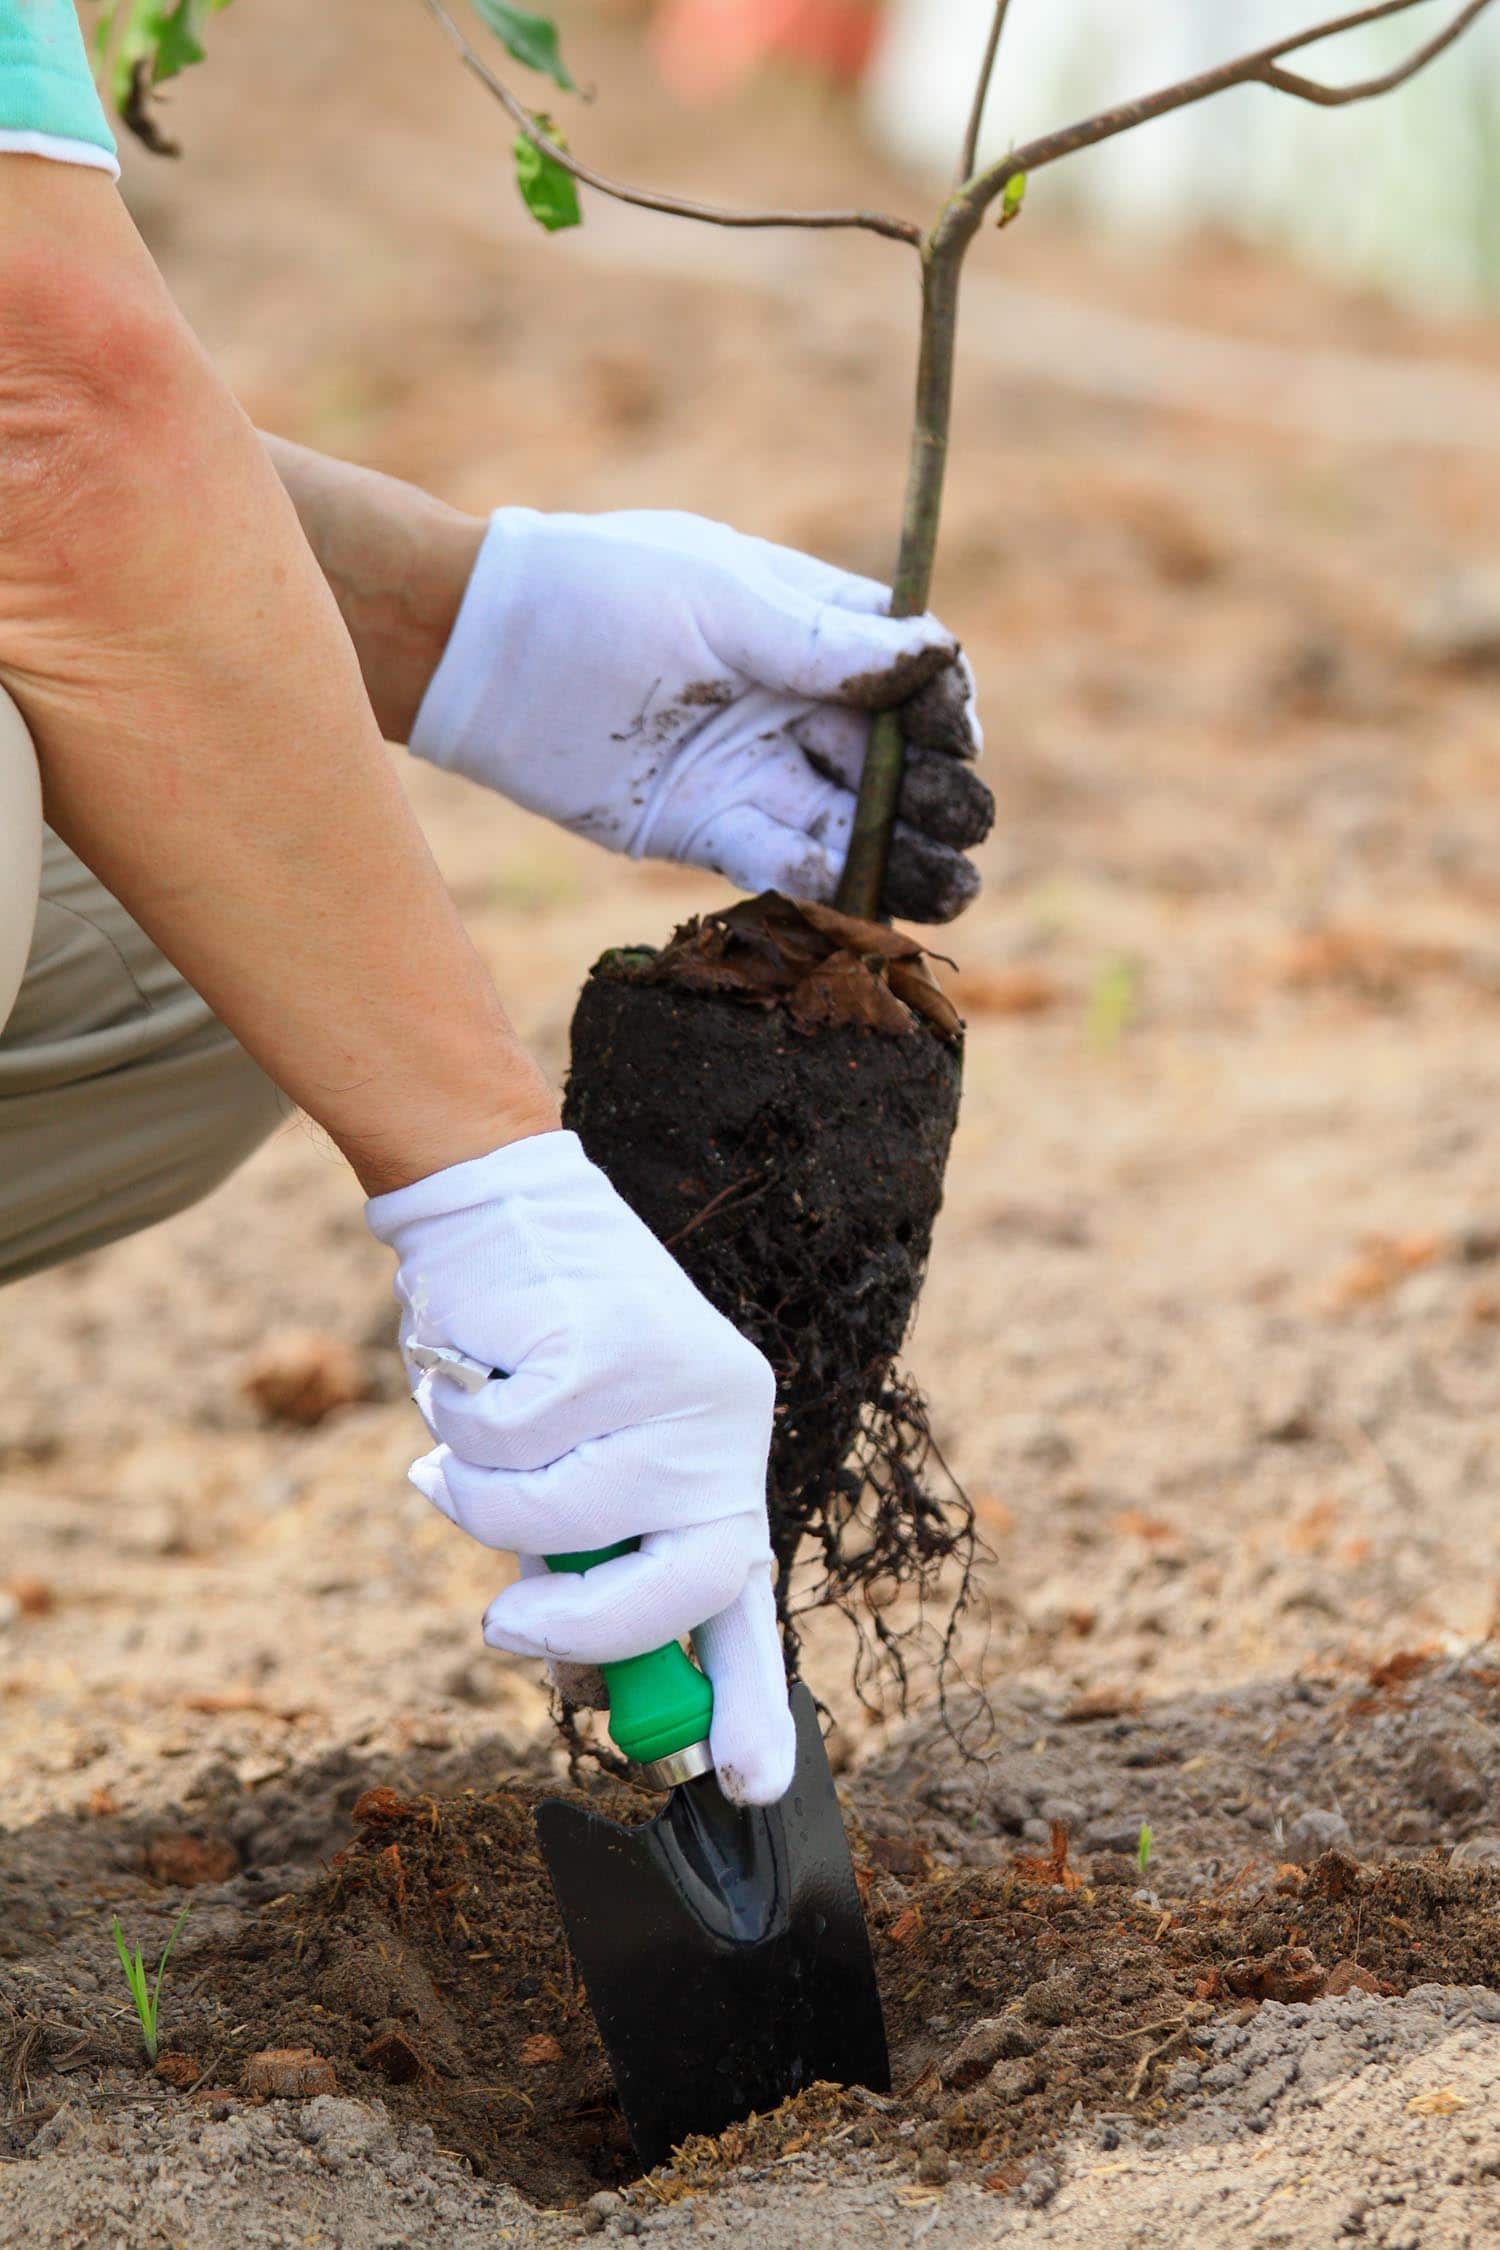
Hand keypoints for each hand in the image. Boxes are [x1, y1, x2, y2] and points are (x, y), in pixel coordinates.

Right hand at [365, 1128, 795, 1805]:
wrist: (504, 1203)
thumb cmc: (531, 1347)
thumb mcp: (570, 1467)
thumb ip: (584, 1563)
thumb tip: (581, 1682)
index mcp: (721, 1460)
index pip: (742, 1597)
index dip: (749, 1701)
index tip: (747, 1788)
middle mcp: (724, 1427)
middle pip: (673, 1587)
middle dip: (575, 1627)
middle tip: (504, 1626)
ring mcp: (679, 1387)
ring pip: (557, 1518)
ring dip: (479, 1491)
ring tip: (472, 1428)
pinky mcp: (616, 1346)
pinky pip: (506, 1446)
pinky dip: (459, 1419)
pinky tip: (477, 1363)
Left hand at [410, 509, 991, 922]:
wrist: (481, 649)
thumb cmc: (599, 590)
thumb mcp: (720, 597)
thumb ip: (822, 641)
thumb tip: (935, 659)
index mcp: (811, 627)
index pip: (911, 673)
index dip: (943, 707)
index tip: (952, 732)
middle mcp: (794, 705)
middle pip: (894, 760)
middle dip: (935, 795)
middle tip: (960, 821)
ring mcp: (754, 771)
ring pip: (849, 823)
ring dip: (900, 857)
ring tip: (947, 890)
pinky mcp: (708, 829)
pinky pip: (781, 863)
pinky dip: (821, 881)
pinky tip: (857, 892)